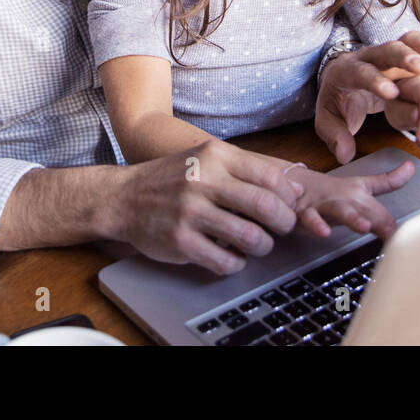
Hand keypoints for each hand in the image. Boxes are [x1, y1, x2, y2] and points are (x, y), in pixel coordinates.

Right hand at [107, 139, 303, 275]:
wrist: (123, 197)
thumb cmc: (173, 178)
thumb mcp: (207, 160)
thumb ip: (247, 170)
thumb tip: (296, 189)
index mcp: (214, 156)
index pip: (270, 177)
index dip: (289, 197)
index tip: (289, 207)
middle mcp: (203, 180)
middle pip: (265, 206)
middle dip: (284, 223)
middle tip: (281, 229)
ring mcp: (190, 212)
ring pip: (250, 238)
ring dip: (262, 246)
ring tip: (257, 244)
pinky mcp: (180, 241)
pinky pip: (225, 261)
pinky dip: (236, 263)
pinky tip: (232, 256)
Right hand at [288, 160, 414, 240]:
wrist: (294, 182)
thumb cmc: (331, 191)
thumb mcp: (362, 184)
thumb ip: (388, 181)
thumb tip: (411, 168)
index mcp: (359, 193)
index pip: (380, 210)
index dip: (391, 224)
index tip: (403, 236)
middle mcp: (344, 198)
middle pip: (364, 208)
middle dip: (378, 220)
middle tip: (392, 232)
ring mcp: (325, 204)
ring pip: (339, 210)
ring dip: (352, 217)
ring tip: (364, 226)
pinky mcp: (305, 212)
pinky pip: (310, 219)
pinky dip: (316, 225)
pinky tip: (323, 231)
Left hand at [315, 31, 419, 162]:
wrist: (343, 77)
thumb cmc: (338, 98)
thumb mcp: (328, 118)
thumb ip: (334, 135)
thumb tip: (345, 154)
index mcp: (348, 71)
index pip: (360, 72)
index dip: (376, 81)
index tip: (392, 93)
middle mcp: (370, 57)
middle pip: (387, 49)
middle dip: (405, 57)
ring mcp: (390, 54)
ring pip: (408, 41)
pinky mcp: (406, 54)